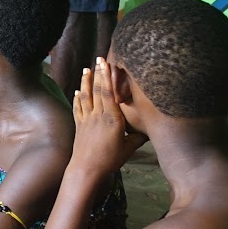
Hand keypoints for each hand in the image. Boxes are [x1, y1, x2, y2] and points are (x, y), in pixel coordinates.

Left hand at [69, 59, 147, 179]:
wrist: (86, 168)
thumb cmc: (110, 159)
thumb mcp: (129, 148)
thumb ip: (138, 137)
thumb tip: (150, 130)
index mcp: (112, 118)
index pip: (109, 92)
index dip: (107, 77)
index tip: (107, 63)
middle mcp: (98, 115)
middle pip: (97, 90)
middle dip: (98, 73)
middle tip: (98, 59)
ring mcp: (86, 119)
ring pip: (86, 96)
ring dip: (85, 81)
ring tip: (86, 69)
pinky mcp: (79, 125)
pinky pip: (78, 108)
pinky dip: (78, 98)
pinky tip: (77, 92)